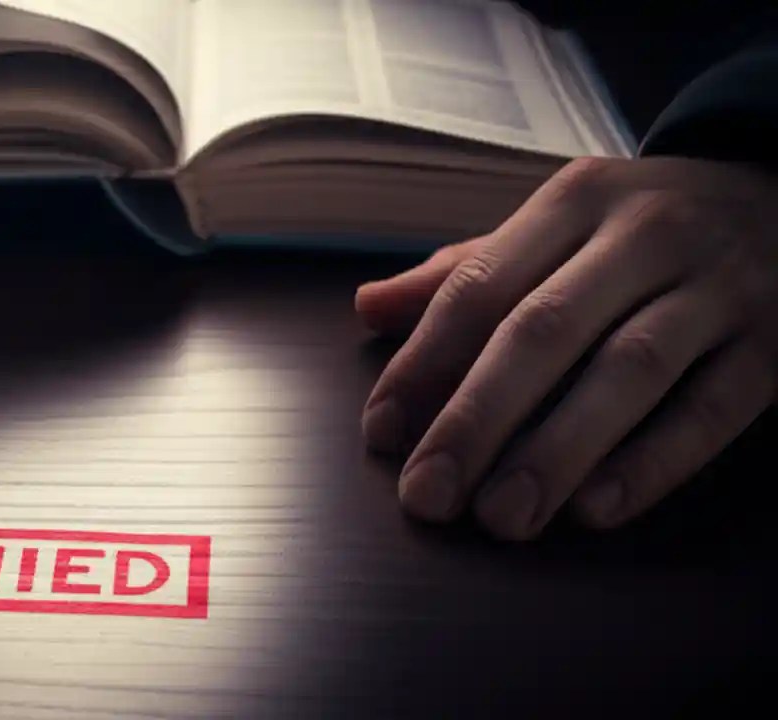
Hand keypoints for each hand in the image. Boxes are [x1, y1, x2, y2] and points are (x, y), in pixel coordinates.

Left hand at [355, 156, 777, 539]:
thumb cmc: (640, 228)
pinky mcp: (776, 342)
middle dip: (476, 418)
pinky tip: (597, 509)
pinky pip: (712, 407)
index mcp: (572, 202)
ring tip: (502, 516)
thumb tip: (368, 308)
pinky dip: (654, 460)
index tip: (381, 432)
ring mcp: (716, 286)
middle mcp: (643, 235)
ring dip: (557, 448)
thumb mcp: (557, 224)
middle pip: (543, 330)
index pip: (479, 286)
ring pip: (629, 369)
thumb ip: (465, 271)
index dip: (423, 362)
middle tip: (428, 495)